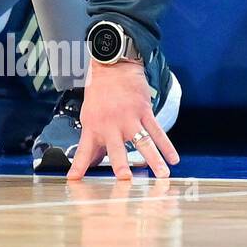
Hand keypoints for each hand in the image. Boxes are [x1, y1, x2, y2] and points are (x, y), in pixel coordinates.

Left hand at [67, 59, 179, 180]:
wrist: (112, 67)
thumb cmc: (99, 93)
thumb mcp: (89, 116)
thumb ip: (93, 140)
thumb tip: (91, 161)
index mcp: (93, 127)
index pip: (83, 151)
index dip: (78, 166)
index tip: (73, 180)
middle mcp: (110, 125)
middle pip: (116, 149)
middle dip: (120, 164)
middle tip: (125, 178)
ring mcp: (129, 118)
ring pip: (143, 142)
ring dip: (154, 159)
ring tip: (162, 175)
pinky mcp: (144, 112)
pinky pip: (157, 131)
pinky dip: (167, 145)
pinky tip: (174, 158)